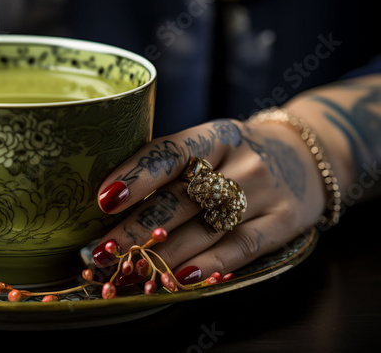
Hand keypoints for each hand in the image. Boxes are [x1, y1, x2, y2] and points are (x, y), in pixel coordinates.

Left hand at [93, 118, 326, 283]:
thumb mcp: (210, 142)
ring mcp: (264, 193)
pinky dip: (208, 264)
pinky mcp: (283, 223)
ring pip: (205, 228)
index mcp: (215, 135)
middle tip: (100, 250)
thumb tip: (109, 201)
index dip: (135, 176)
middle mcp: (241, 162)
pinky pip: (241, 247)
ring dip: (162, 254)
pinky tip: (179, 277)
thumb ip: (171, 165)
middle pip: (180, 199)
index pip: (170, 153)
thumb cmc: (238, 153)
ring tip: (127, 269)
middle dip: (134, 229)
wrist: (312, 155)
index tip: (102, 200)